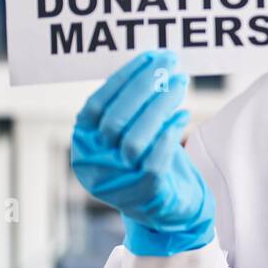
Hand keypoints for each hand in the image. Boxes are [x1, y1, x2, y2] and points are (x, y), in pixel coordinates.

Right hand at [71, 49, 215, 255]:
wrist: (168, 210)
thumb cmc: (150, 160)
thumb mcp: (132, 132)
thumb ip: (132, 105)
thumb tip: (153, 64)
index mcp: (83, 145)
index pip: (96, 106)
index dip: (122, 79)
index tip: (150, 57)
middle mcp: (93, 166)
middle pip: (115, 120)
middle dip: (145, 86)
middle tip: (170, 64)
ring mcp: (116, 184)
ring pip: (135, 139)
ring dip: (161, 106)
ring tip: (180, 83)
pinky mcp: (144, 196)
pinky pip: (156, 161)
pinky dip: (170, 134)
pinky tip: (183, 116)